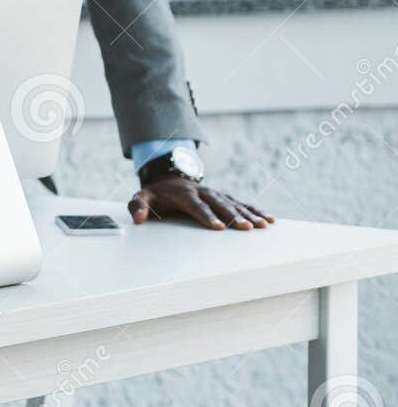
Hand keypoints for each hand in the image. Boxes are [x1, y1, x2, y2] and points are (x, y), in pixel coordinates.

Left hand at [129, 177, 273, 229]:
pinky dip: (255, 209)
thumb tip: (138, 219)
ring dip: (249, 214)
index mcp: (184, 193)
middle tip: (246, 228)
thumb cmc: (155, 194)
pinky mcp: (223, 196)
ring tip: (262, 225)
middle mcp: (203, 192)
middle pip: (220, 205)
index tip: (218, 227)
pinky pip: (242, 202)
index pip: (196, 206)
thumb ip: (138, 206)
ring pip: (234, 203)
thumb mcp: (142, 197)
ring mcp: (215, 193)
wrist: (168, 178)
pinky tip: (269, 219)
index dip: (206, 216)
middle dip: (233, 216)